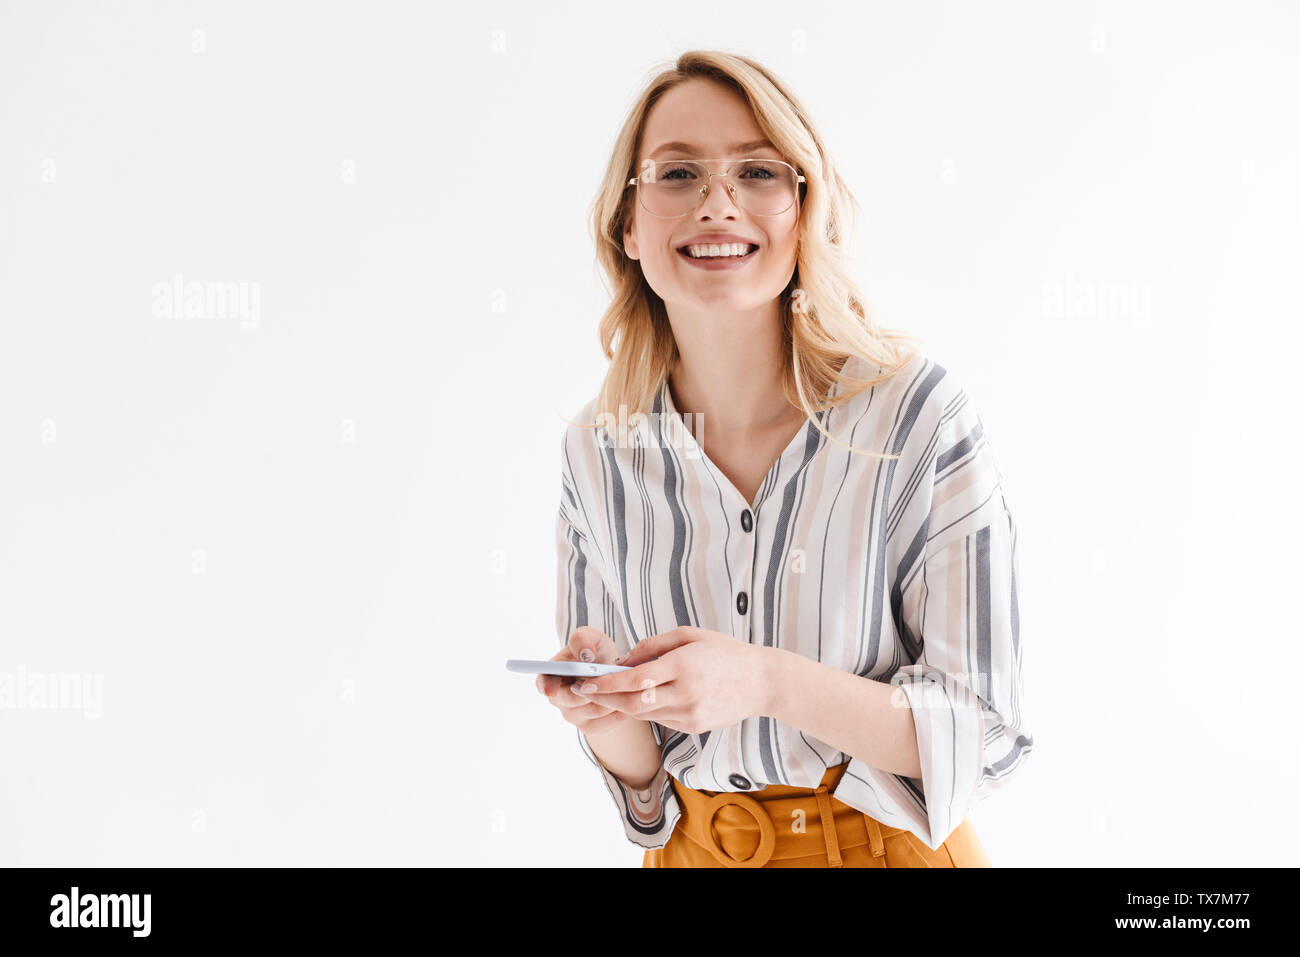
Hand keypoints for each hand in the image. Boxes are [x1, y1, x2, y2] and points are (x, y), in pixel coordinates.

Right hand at [535, 626, 629, 735]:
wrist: (612, 673)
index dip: (547, 686)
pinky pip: (606, 722)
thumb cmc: (597, 653)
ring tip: (624, 684)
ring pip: (594, 710)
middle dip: (595, 688)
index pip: (544, 683)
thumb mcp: (591, 639)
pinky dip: (618, 710)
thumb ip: (583, 640)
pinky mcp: (588, 727)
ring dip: (611, 697)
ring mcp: (572, 716)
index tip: (552, 689)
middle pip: (574, 699)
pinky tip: (624, 698)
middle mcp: (558, 699)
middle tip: (614, 676)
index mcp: (551, 676)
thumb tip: (586, 655)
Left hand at [571, 626, 771, 734]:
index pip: (635, 679)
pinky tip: (640, 698)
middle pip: (633, 704)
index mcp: (684, 666)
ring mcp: (690, 715)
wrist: (762, 682)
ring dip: (622, 705)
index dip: (606, 683)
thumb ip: (653, 646)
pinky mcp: (694, 727)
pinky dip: (645, 709)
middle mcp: (686, 694)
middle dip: (605, 699)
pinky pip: (660, 719)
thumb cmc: (725, 652)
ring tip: (607, 693)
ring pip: (644, 714)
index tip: (585, 681)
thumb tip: (622, 660)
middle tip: (585, 692)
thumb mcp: (690, 635)